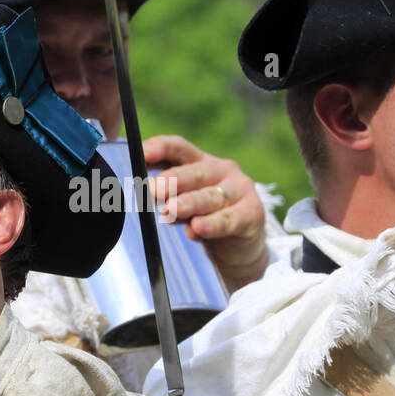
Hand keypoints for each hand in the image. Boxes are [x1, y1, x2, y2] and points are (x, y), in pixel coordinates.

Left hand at [143, 134, 267, 291]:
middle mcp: (222, 170)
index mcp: (201, 162)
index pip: (179, 148)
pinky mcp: (252, 213)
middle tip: (154, 189)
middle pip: (194, 172)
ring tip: (171, 210)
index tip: (142, 154)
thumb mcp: (185, 205)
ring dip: (189, 203)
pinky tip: (197, 228)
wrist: (239, 247)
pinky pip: (228, 219)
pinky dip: (212, 225)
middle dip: (172, 180)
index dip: (160, 148)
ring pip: (210, 196)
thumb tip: (145, 193)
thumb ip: (167, 196)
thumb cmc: (207, 218)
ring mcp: (240, 189)